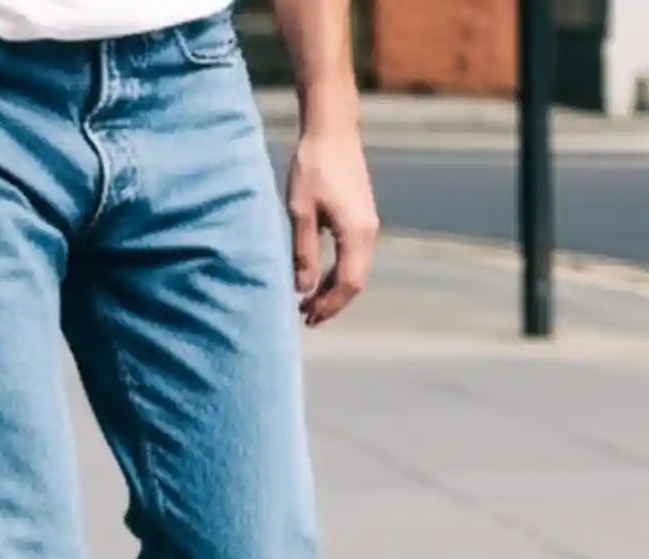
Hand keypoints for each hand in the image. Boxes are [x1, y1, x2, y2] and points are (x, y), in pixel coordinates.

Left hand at [286, 130, 378, 326]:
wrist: (332, 130)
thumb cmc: (311, 167)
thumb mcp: (299, 211)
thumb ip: (302, 252)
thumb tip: (302, 289)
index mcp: (355, 233)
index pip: (347, 283)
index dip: (329, 305)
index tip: (307, 318)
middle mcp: (368, 231)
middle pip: (355, 281)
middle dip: (332, 303)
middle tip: (307, 319)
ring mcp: (368, 223)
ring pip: (356, 269)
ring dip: (334, 289)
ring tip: (310, 304)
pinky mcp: (361, 215)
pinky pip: (353, 255)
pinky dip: (337, 272)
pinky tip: (318, 277)